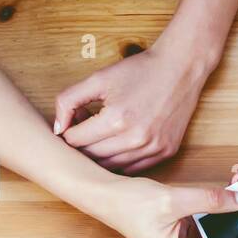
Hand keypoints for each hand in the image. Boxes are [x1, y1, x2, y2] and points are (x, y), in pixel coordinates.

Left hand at [53, 35, 218, 174]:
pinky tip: (119, 145)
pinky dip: (121, 162)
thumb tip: (57, 129)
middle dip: (82, 145)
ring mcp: (153, 148)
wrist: (181, 68)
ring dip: (100, 157)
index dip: (69, 132)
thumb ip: (68, 100)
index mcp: (116, 118)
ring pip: (112, 168)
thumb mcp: (98, 78)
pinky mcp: (165, 152)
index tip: (74, 122)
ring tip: (101, 137)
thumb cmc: (140, 71)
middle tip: (84, 130)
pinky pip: (133, 169)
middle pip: (92, 157)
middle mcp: (136, 138)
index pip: (76, 140)